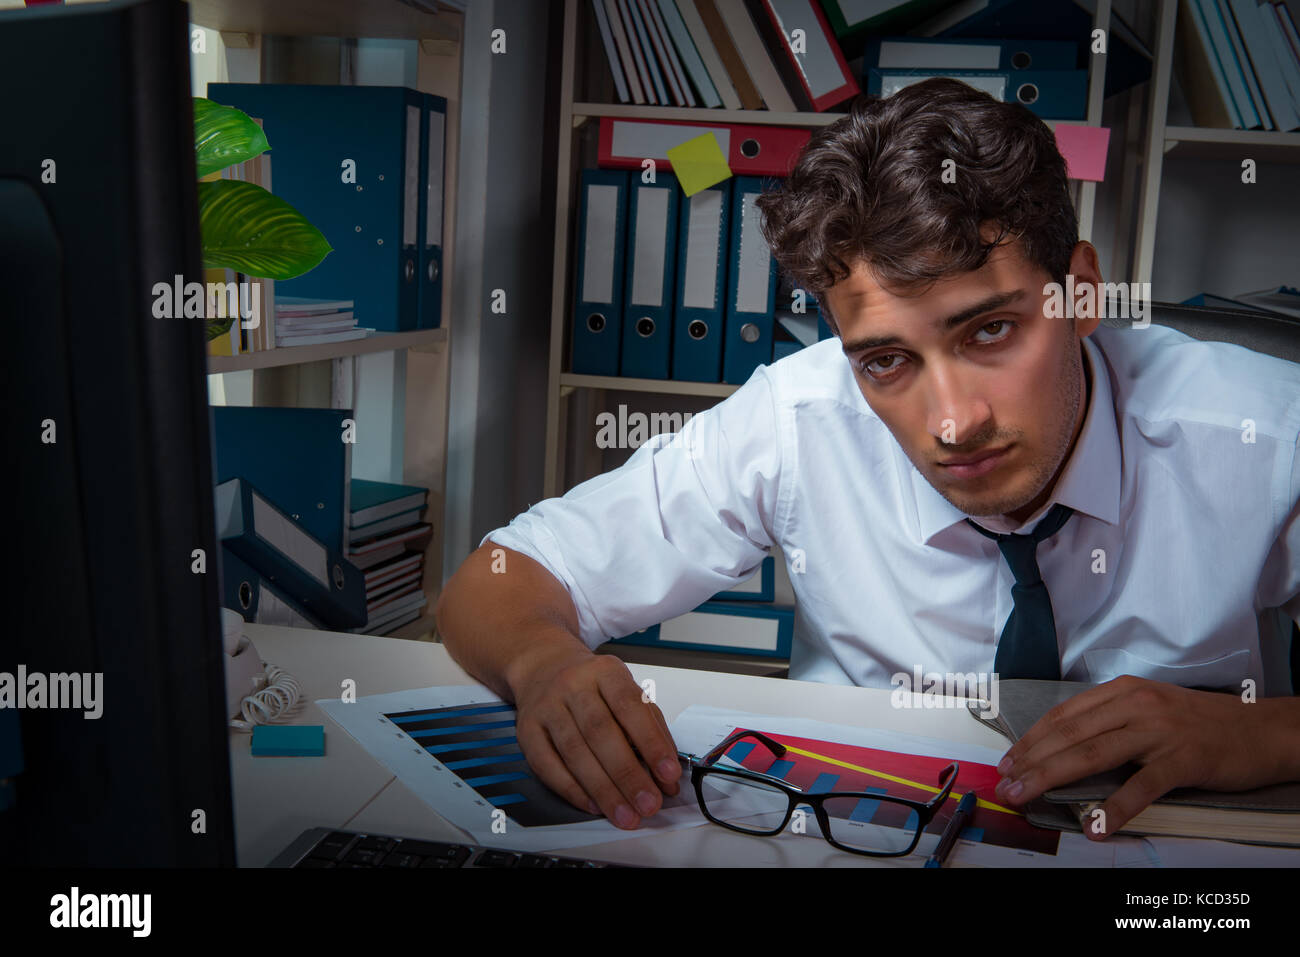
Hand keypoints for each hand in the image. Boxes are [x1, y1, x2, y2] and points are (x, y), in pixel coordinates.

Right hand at [509, 642, 680, 829]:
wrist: (543, 668)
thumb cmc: (593, 687)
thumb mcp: (626, 691)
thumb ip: (651, 729)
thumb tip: (667, 777)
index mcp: (605, 672)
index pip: (630, 706)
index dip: (651, 742)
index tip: (668, 774)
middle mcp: (573, 686)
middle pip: (600, 733)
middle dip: (628, 774)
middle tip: (648, 804)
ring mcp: (547, 708)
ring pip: (575, 752)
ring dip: (603, 790)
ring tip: (625, 814)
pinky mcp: (526, 731)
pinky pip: (547, 765)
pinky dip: (572, 789)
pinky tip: (593, 805)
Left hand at [992, 675, 1295, 839]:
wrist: (1260, 730)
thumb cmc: (1200, 723)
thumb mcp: (1149, 708)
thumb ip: (1110, 722)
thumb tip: (1065, 747)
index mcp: (1123, 692)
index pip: (1063, 715)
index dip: (1031, 739)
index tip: (1008, 759)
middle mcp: (1136, 705)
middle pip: (1070, 735)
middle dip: (1031, 760)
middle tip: (1006, 782)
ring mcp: (1158, 732)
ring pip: (1093, 755)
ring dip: (1053, 777)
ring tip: (1028, 794)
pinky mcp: (1182, 761)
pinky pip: (1141, 787)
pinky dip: (1115, 807)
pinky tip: (1095, 824)